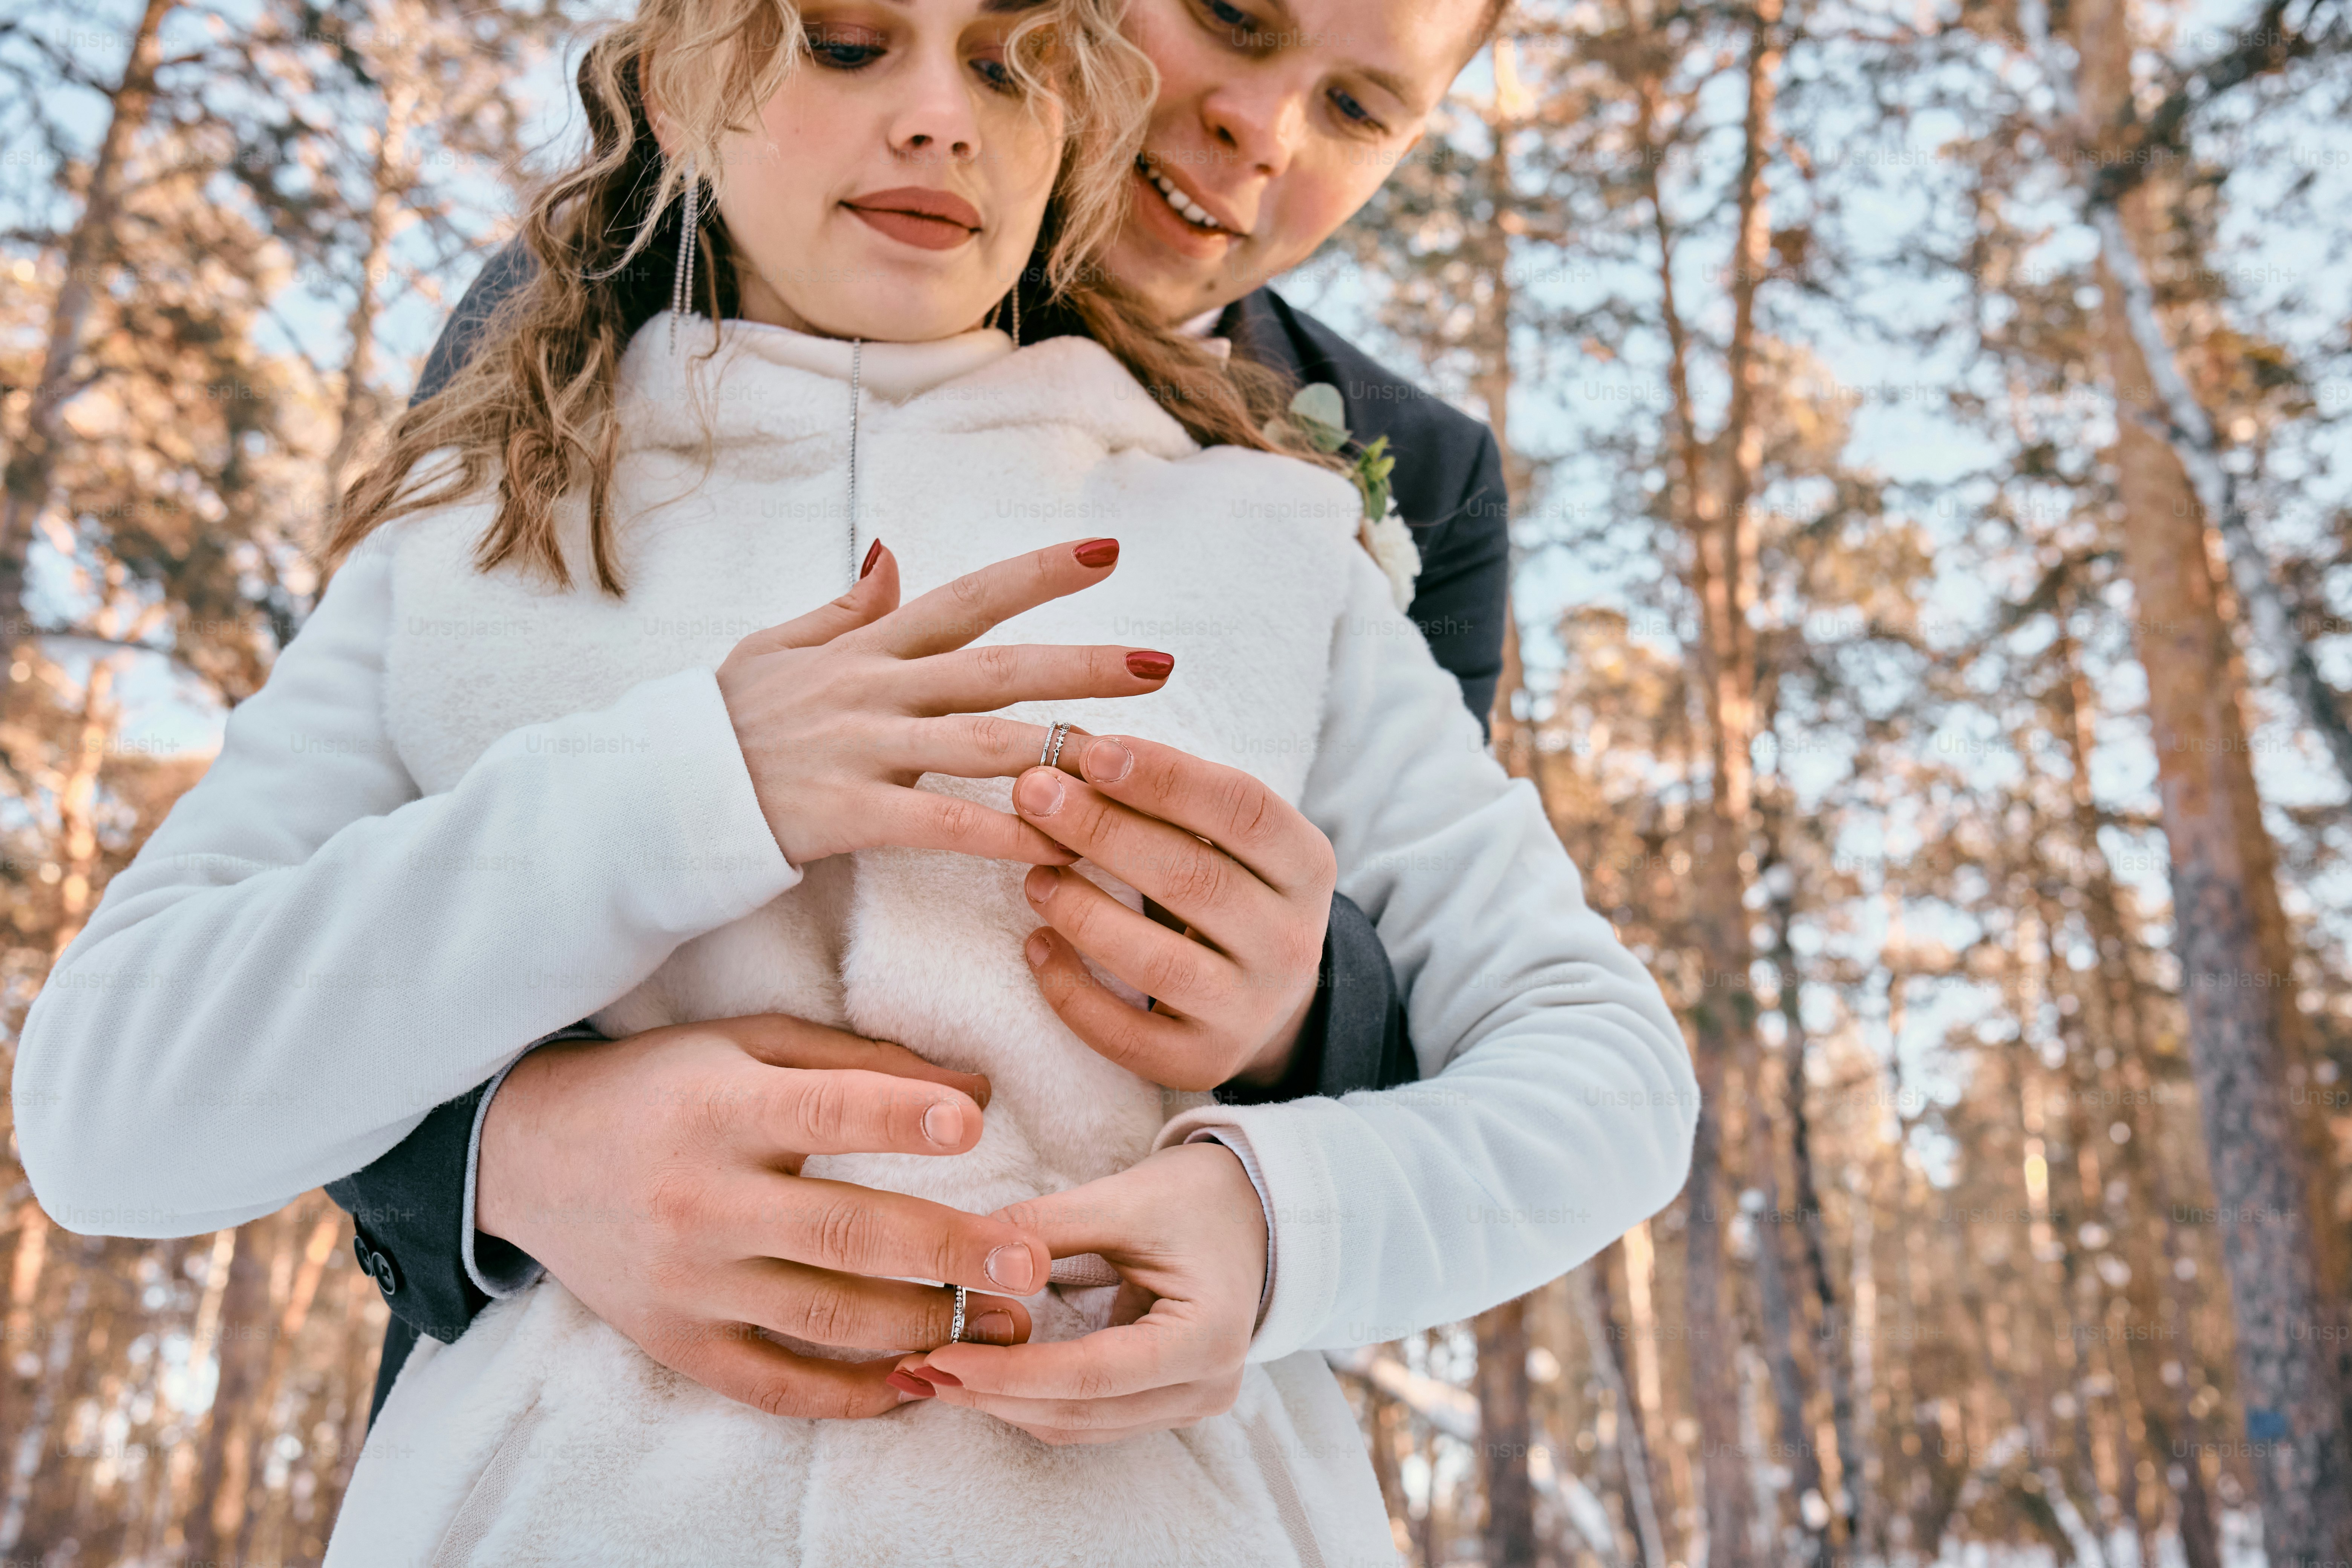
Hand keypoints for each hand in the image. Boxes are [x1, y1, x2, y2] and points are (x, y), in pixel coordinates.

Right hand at [475, 1014, 1054, 1419]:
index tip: (975, 1120)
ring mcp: (689, 1283)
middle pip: (843, 1233)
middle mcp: (702, 1201)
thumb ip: (861, 1061)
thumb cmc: (664, 1086)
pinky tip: (920, 1383)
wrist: (529, 1155)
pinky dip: (852, 1394)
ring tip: (1006, 1326)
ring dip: (926, 1327)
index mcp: (719, 1111)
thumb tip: (978, 1085)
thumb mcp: (748, 1045)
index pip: (822, 1113)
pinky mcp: (678, 1342)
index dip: (899, 1114)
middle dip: (949, 1252)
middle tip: (1032, 1263)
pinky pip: (776, 1384)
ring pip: (825, 1318)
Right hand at [715, 538, 1177, 865]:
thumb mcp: (773, 647)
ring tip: (1136, 759)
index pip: (968, 598)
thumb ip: (845, 608)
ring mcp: (862, 750)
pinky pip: (941, 823)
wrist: (651, 793)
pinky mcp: (847, 813)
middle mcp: (874, 691)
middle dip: (1082, 666)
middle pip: (997, 668)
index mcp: (866, 649)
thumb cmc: (714, 725)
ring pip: (982, 742)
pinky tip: (1059, 847)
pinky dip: (1003, 833)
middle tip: (1160, 662)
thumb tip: (893, 555)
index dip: (1039, 573)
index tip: (1108, 552)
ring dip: (1063, 750)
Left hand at [889, 1140, 1267, 1442]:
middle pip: (1076, 1412)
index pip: (1088, 1374)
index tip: (936, 1355)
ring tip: (926, 1375)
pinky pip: (1087, 1417)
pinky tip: (977, 1377)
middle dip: (989, 1394)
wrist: (1259, 1210)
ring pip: (1076, 1425)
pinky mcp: (1167, 1402)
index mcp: (1205, 1335)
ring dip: (1000, 1404)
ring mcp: (1190, 1402)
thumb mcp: (1124, 1198)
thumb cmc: (1199, 1197)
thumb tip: (957, 1253)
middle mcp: (1206, 1385)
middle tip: (911, 1369)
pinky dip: (1029, 1400)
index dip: (1007, 1372)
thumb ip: (1045, 1229)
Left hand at [1010, 733, 1336, 1090]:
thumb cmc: (1227, 888)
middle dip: (1103, 830)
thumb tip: (1071, 746)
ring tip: (1033, 875)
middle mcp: (1291, 942)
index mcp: (1306, 867)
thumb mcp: (1225, 838)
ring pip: (1157, 963)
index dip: (1166, 776)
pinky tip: (1036, 945)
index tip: (1090, 751)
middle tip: (1032, 794)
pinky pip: (1126, 1034)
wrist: (1266, 997)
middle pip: (1194, 879)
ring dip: (1083, 911)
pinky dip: (1070, 990)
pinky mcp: (1202, 1061)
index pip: (1244, 810)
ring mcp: (1249, 1010)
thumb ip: (1167, 795)